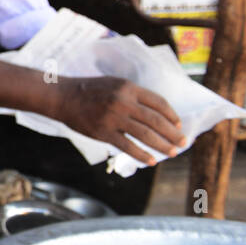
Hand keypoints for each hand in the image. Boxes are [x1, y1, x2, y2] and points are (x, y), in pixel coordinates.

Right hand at [53, 76, 184, 165]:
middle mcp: (123, 102)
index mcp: (128, 88)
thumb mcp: (114, 84)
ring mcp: (113, 118)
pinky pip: (127, 146)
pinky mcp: (103, 132)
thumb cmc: (89, 90)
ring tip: (172, 153)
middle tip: (183, 143)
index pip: (158, 103)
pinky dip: (141, 155)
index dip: (171, 115)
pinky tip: (151, 160)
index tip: (178, 125)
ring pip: (145, 135)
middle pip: (156, 120)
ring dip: (162, 145)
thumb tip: (155, 112)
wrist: (62, 97)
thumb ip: (133, 95)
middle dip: (173, 134)